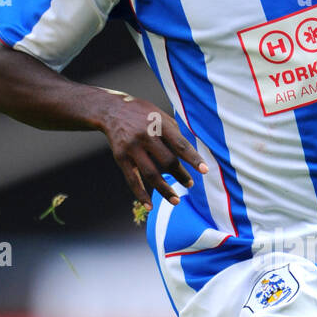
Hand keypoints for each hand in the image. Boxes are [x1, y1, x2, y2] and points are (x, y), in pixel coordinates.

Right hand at [97, 90, 207, 206]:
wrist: (111, 110)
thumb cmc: (143, 114)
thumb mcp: (160, 115)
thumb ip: (175, 133)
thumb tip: (189, 156)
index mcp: (159, 124)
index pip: (180, 144)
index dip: (193, 159)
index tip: (204, 170)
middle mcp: (145, 135)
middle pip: (167, 161)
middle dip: (181, 175)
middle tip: (189, 184)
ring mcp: (132, 147)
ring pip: (151, 174)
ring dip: (165, 190)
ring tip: (176, 201)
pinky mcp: (120, 157)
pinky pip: (132, 180)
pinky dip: (141, 195)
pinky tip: (150, 206)